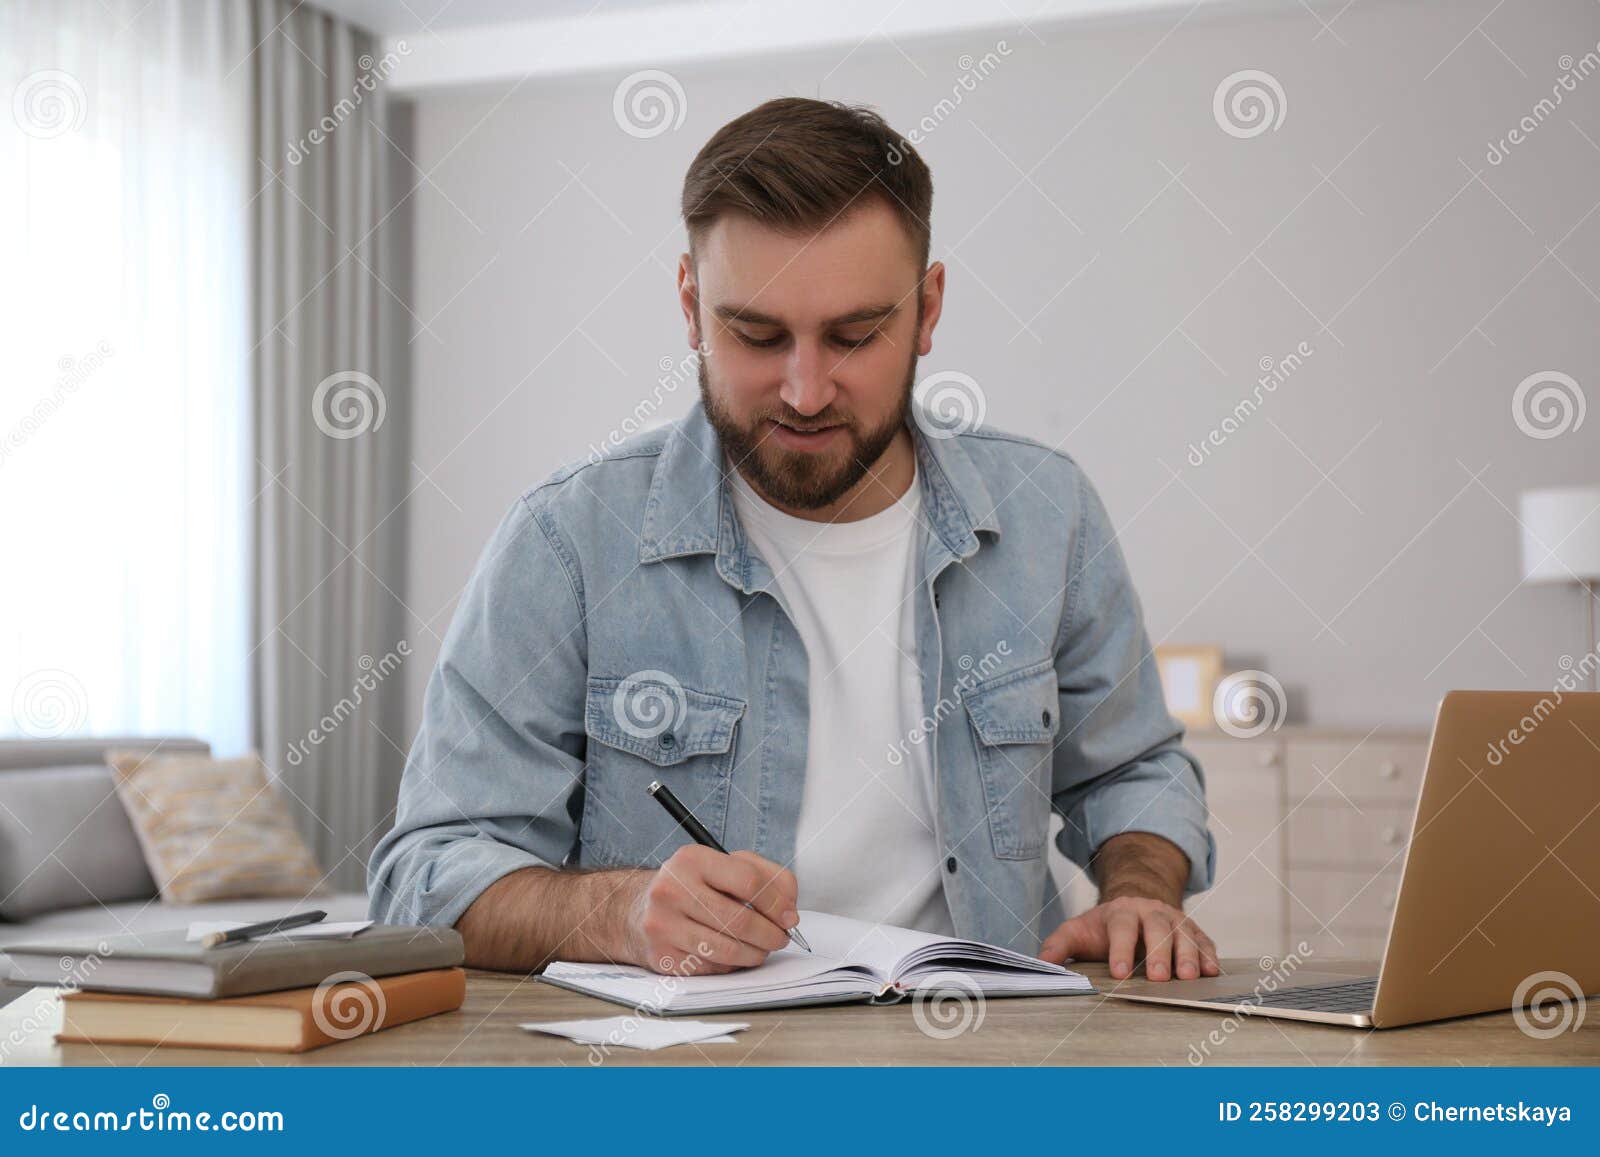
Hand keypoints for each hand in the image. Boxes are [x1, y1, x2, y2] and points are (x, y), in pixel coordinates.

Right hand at [619, 845, 798, 974]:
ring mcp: (663, 925)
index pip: (748, 881)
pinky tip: (734, 955)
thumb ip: (765, 876)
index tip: (789, 917)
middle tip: (781, 938)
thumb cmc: (693, 886)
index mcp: (692, 860)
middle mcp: (672, 889)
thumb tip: (789, 912)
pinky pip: (712, 966)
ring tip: (762, 949)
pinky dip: (732, 964)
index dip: (777, 903)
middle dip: (771, 934)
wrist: (638, 910)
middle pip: (740, 919)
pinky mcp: (662, 955)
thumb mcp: (724, 865)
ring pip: (728, 949)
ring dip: (756, 954)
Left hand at [1039, 895, 1219, 980]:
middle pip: (1157, 928)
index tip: (1119, 973)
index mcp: (1120, 912)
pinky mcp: (1192, 930)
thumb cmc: (1104, 927)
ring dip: (1188, 955)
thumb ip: (1059, 945)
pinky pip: (1204, 940)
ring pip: (1183, 933)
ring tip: (1189, 978)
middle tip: (1159, 978)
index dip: (1120, 949)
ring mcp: (1174, 919)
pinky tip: (1212, 972)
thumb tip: (1043, 963)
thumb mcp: (1078, 931)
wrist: (1134, 904)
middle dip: (1159, 953)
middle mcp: (1150, 911)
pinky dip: (1209, 954)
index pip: (1121, 928)